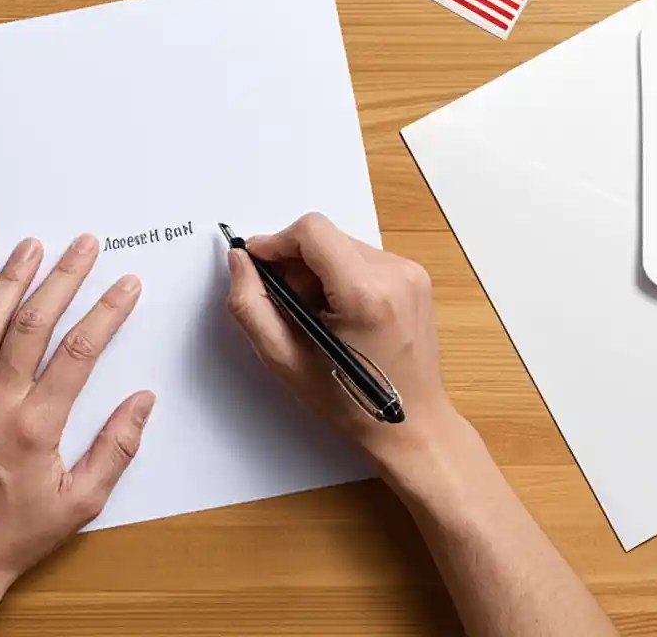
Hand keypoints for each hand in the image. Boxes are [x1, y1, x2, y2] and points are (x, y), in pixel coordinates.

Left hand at [0, 235, 153, 636]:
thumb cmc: (17, 537)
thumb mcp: (81, 503)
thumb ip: (116, 448)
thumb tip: (143, 401)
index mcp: (35, 426)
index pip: (79, 352)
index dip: (108, 312)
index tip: (127, 285)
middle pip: (32, 325)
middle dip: (63, 279)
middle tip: (84, 244)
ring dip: (9, 283)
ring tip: (29, 247)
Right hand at [225, 213, 470, 482]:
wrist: (412, 424)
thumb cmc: (352, 403)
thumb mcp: (286, 360)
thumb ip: (252, 305)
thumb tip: (240, 260)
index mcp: (365, 294)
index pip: (312, 231)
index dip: (276, 243)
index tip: (258, 265)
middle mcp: (395, 274)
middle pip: (326, 238)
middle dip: (297, 266)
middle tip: (292, 309)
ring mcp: (410, 274)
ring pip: (343, 246)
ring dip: (319, 273)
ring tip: (319, 318)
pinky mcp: (416, 278)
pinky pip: (364, 259)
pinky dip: (343, 278)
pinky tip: (342, 316)